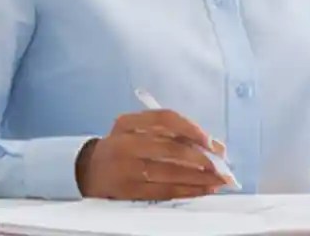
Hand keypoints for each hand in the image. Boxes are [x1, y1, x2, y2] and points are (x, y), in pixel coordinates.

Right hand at [76, 109, 229, 199]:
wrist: (87, 171)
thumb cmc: (122, 147)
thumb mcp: (137, 130)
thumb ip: (170, 133)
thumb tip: (213, 145)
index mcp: (128, 122)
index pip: (165, 119)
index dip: (191, 129)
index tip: (211, 142)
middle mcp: (126, 143)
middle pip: (171, 148)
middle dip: (202, 159)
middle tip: (221, 165)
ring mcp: (126, 168)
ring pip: (170, 173)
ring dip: (199, 178)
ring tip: (218, 180)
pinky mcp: (129, 190)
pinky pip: (163, 191)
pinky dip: (186, 191)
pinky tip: (202, 190)